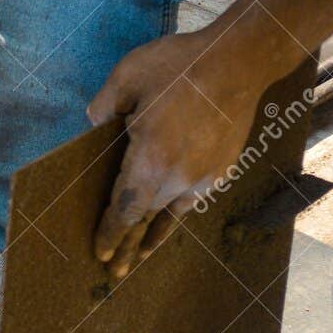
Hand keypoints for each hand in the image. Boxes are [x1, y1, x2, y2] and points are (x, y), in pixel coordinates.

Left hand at [86, 28, 272, 278]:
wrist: (241, 60)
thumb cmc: (181, 65)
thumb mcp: (127, 77)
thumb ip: (103, 106)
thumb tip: (91, 124)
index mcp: (149, 162)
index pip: (123, 209)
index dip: (110, 234)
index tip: (99, 253)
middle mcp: (176, 178)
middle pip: (144, 220)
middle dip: (127, 247)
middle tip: (113, 271)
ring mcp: (201, 176)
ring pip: (170, 216)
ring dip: (152, 239)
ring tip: (140, 259)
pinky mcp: (220, 168)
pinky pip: (192, 199)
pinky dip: (178, 215)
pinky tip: (173, 220)